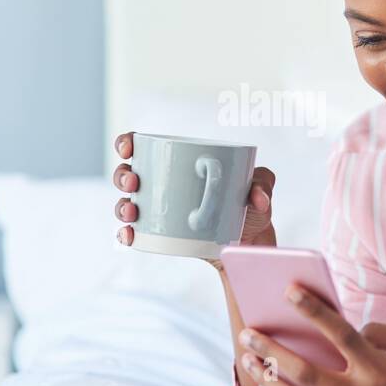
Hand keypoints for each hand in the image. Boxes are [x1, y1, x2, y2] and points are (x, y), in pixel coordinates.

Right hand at [111, 131, 277, 269]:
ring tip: (133, 211)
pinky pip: (135, 234)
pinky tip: (130, 235)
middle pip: (128, 174)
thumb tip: (257, 198)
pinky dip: (127, 234)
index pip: (144, 147)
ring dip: (121, 206)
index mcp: (178, 164)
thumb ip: (263, 183)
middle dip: (122, 175)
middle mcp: (161, 186)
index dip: (127, 142)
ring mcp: (157, 212)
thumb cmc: (248, 206)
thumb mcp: (259, 187)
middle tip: (134, 182)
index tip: (129, 147)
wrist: (249, 243)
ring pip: (126, 204)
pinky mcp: (158, 237)